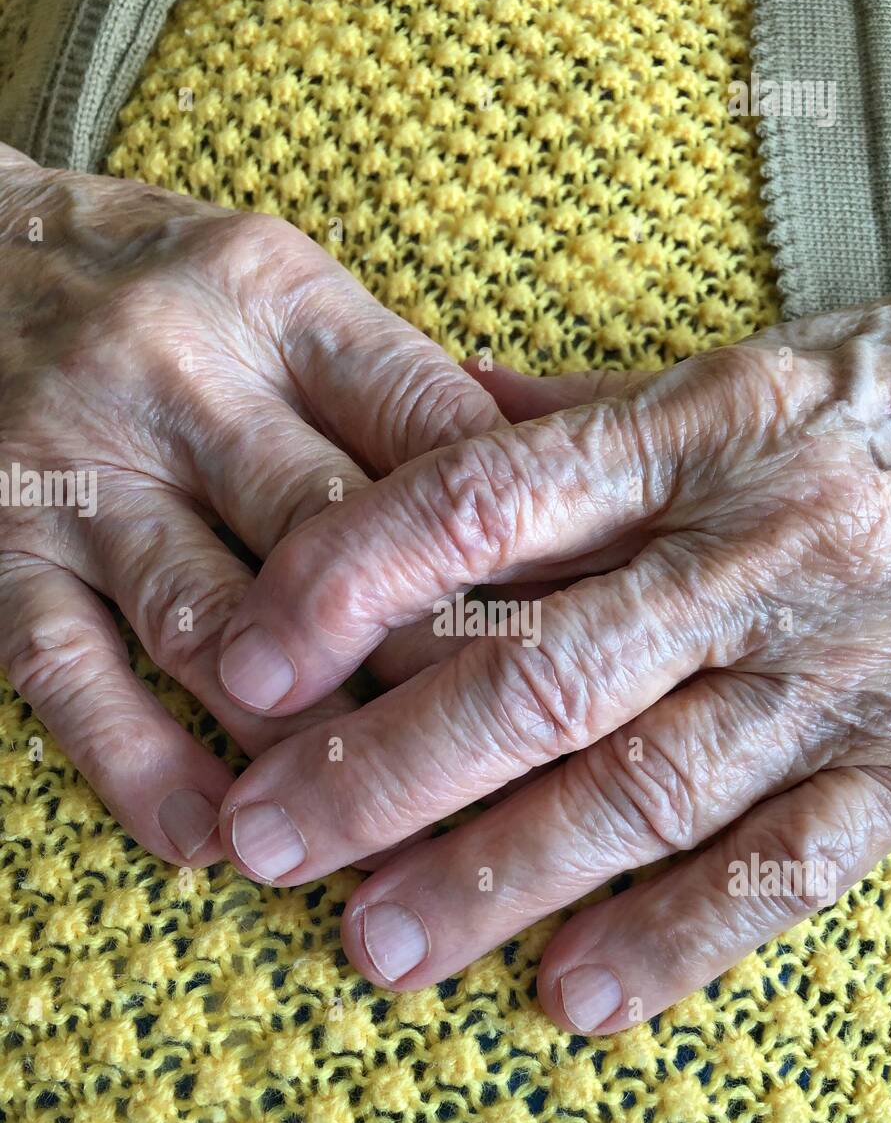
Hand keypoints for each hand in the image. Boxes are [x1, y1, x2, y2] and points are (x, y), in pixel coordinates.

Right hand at [0, 144, 500, 864]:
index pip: (431, 433)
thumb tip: (539, 498)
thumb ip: (389, 385)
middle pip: (336, 538)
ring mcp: (78, 475)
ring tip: (388, 827)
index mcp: (274, 299)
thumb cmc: (155, 287)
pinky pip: (68, 676)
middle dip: (438, 660)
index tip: (589, 642)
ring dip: (305, 738)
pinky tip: (213, 837)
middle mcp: (175, 380)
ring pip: (213, 625)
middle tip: (526, 760)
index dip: (525, 548)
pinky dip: (140, 766)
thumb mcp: (276, 285)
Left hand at [215, 283, 890, 1030]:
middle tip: (264, 841)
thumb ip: (590, 408)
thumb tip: (439, 403)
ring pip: (643, 787)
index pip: (478, 504)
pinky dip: (682, 940)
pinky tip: (579, 998)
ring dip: (499, 876)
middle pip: (535, 675)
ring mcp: (837, 668)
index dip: (344, 583)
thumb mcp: (749, 369)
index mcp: (699, 434)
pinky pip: (790, 865)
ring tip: (381, 947)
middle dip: (381, 770)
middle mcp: (753, 555)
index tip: (242, 662)